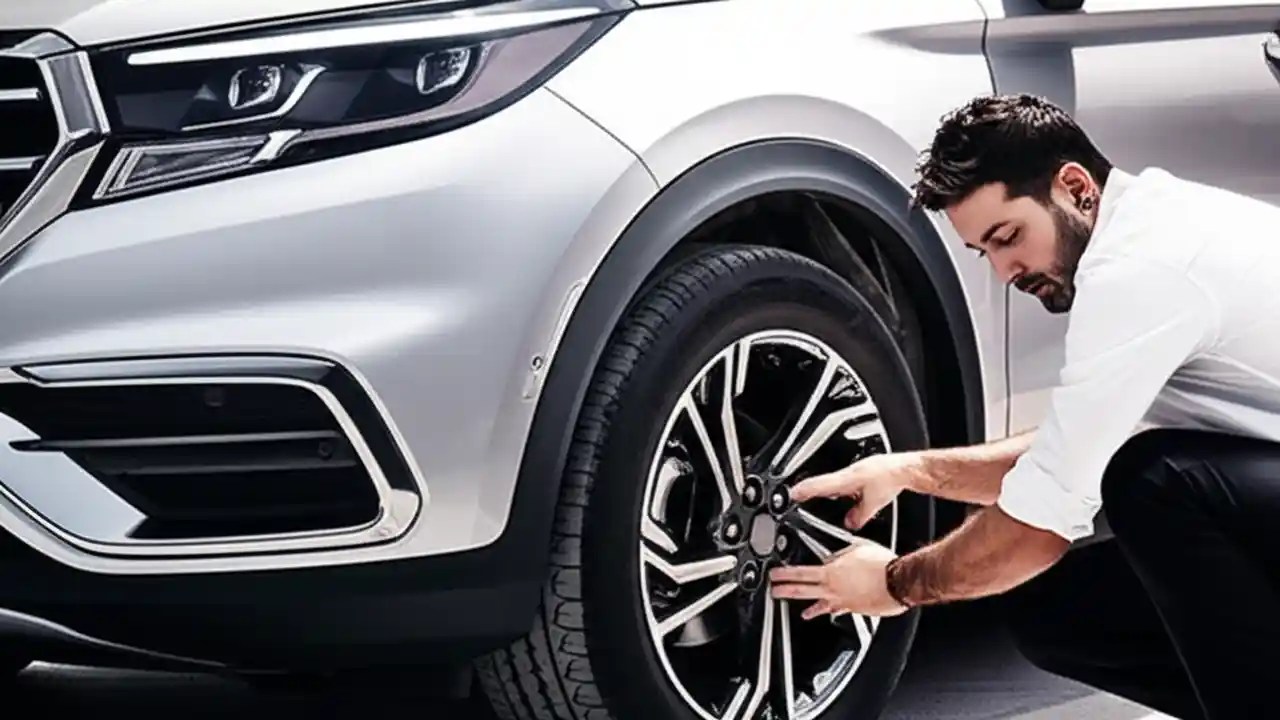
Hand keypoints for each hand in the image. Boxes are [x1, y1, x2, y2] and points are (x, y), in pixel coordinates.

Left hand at [768, 536, 907, 618]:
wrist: (898, 582)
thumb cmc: (881, 565)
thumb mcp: (858, 547)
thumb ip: (844, 550)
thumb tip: (838, 551)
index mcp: (830, 572)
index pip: (800, 573)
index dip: (784, 574)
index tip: (774, 575)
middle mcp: (833, 590)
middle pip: (803, 591)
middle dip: (785, 591)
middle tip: (774, 592)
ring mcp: (843, 602)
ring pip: (819, 605)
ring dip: (807, 607)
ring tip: (799, 611)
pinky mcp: (855, 609)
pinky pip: (838, 611)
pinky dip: (832, 612)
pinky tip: (829, 614)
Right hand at [790, 452, 918, 529]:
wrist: (905, 468)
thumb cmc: (891, 479)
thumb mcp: (875, 502)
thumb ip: (860, 515)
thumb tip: (850, 523)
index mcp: (848, 478)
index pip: (820, 484)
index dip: (804, 490)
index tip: (791, 494)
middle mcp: (849, 472)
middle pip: (823, 482)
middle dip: (811, 489)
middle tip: (797, 496)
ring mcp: (855, 470)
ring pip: (835, 481)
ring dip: (827, 489)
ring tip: (820, 498)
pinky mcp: (862, 471)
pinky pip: (846, 480)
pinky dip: (842, 489)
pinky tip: (848, 496)